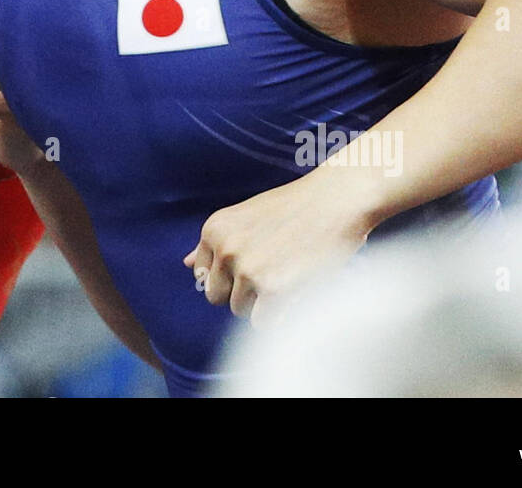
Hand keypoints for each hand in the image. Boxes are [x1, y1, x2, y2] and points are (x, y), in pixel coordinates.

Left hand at [183, 176, 369, 327]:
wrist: (338, 199)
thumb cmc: (295, 208)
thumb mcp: (245, 217)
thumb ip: (215, 243)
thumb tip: (184, 264)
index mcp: (214, 229)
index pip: (203, 275)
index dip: (229, 275)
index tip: (255, 260)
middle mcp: (224, 248)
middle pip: (217, 297)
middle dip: (241, 292)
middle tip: (272, 271)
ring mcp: (247, 269)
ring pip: (240, 311)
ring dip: (262, 303)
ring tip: (287, 274)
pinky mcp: (273, 289)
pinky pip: (262, 323)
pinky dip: (278, 316)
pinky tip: (294, 291)